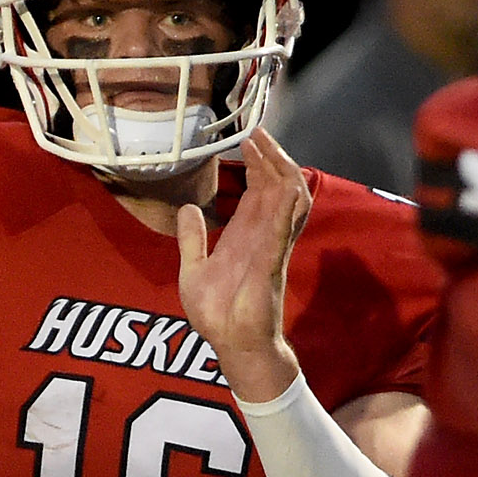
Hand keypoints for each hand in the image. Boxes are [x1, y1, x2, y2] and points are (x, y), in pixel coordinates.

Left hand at [177, 129, 310, 402]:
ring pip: (290, 199)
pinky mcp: (271, 261)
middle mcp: (264, 236)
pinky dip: (284, 202)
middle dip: (271, 157)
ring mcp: (271, 246)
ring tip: (265, 145)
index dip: (257, 163)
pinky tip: (280, 180)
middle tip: (257, 131)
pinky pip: (283, 226)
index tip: (248, 138)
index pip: (260, 190)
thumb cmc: (218, 315)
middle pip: (278, 186)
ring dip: (280, 170)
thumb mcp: (194, 269)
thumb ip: (192, 240)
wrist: (232, 345)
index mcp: (247, 235)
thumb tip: (188, 209)